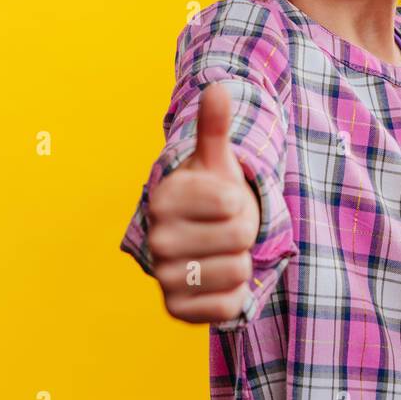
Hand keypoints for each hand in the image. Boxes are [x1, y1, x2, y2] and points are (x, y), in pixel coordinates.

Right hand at [147, 81, 261, 323]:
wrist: (199, 239)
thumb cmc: (212, 196)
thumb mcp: (216, 161)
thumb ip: (214, 126)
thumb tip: (218, 89)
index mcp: (164, 198)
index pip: (232, 202)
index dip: (239, 200)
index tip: (223, 199)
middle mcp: (156, 240)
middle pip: (240, 237)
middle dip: (243, 231)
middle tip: (224, 228)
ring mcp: (163, 278)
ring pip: (238, 271)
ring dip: (240, 261)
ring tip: (220, 251)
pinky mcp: (176, 310)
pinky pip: (229, 306)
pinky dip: (234, 293)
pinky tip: (217, 279)